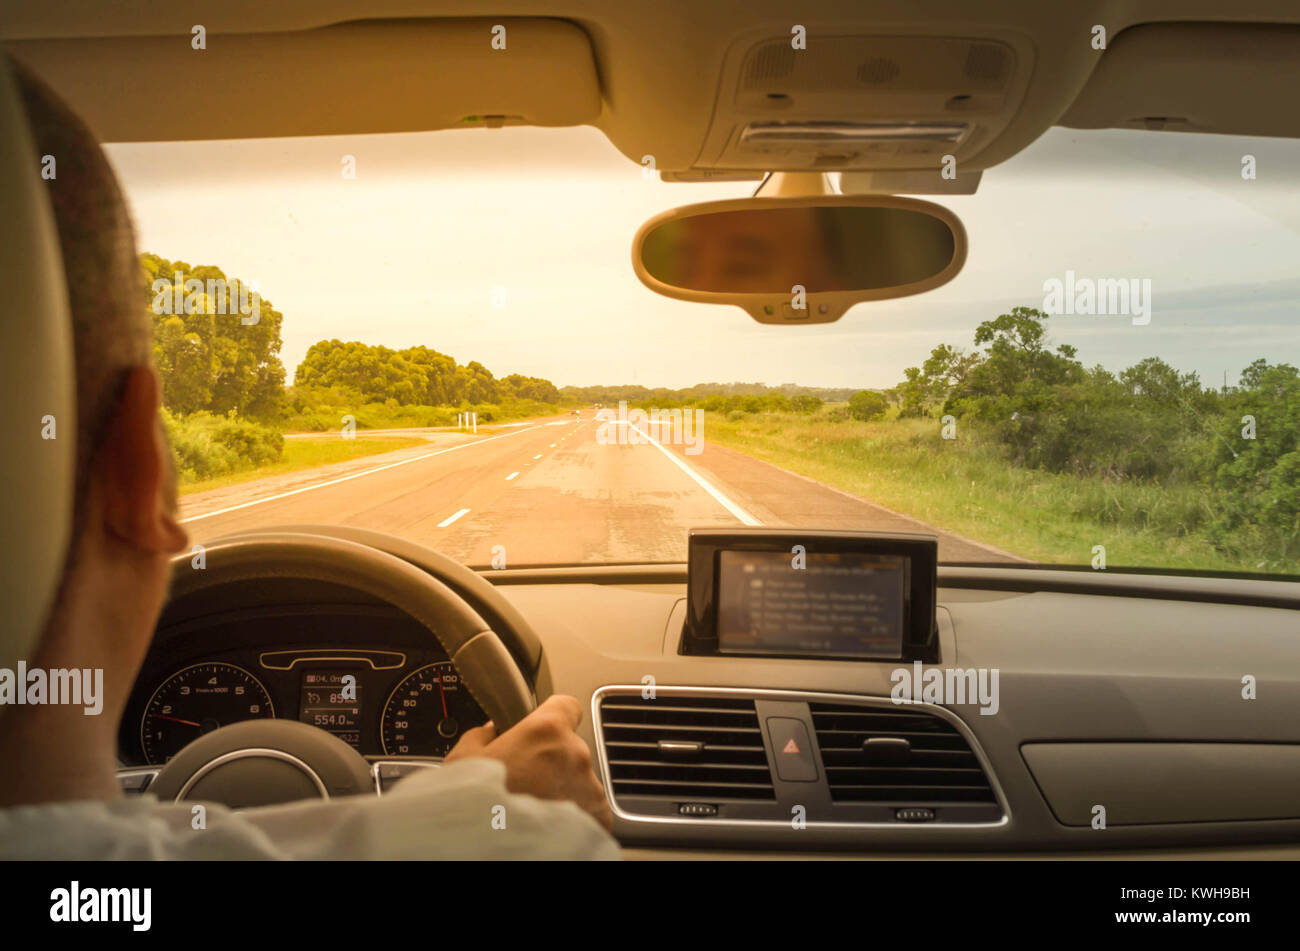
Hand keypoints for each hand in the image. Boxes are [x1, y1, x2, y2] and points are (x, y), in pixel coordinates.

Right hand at [445, 694, 612, 831]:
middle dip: (550, 761)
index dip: (553, 717)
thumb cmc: (475, 809)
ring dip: (563, 789)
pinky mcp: (597, 820)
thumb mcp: (462, 760)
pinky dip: (576, 816)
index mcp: (546, 731)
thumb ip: (482, 735)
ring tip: (534, 809)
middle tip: (523, 781)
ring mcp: (589, 789)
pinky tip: (549, 825)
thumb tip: (492, 731)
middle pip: (569, 748)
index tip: (541, 730)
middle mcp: (575, 756)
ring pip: (579, 780)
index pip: (567, 706)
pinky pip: (591, 810)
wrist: (490, 851)